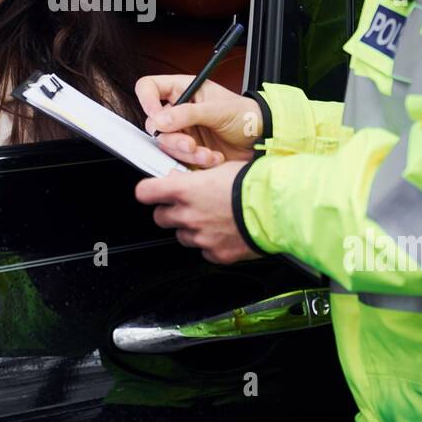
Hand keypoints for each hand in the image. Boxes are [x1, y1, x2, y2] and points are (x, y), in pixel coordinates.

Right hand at [134, 75, 261, 166]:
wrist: (262, 139)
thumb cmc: (246, 115)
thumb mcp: (218, 110)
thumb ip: (187, 114)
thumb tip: (159, 120)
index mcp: (184, 90)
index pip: (149, 88)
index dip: (146, 101)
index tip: (156, 118)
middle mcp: (179, 110)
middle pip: (154, 123)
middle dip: (173, 138)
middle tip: (190, 144)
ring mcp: (183, 131)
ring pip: (166, 144)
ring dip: (187, 153)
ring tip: (207, 154)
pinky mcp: (189, 150)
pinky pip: (179, 158)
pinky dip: (196, 162)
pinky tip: (213, 157)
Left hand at [134, 161, 259, 263]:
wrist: (277, 208)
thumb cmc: (252, 184)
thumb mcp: (219, 168)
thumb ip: (194, 177)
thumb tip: (180, 180)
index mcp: (184, 190)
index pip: (145, 192)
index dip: (148, 191)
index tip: (152, 192)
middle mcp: (188, 215)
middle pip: (160, 217)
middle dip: (170, 211)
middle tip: (187, 205)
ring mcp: (200, 237)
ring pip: (182, 236)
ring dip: (191, 228)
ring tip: (213, 218)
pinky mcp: (215, 253)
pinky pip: (203, 250)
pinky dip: (210, 243)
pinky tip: (224, 231)